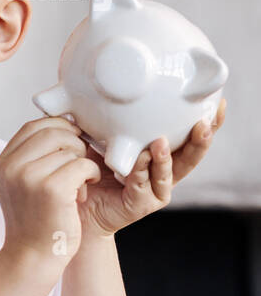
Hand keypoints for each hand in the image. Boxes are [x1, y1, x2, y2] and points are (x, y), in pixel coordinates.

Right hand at [0, 115, 102, 271]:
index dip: (58, 127)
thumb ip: (31, 157)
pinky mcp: (51, 189)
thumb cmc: (34, 220)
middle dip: (74, 143)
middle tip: (79, 163)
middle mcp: (11, 166)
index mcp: (2, 163)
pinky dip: (91, 174)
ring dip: (84, 162)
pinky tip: (85, 188)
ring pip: (70, 148)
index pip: (33, 126)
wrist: (33, 255)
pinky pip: (82, 165)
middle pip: (53, 132)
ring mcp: (29, 177)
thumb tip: (61, 125)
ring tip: (79, 181)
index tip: (72, 140)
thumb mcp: (21, 184)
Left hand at [77, 97, 225, 238]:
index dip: (208, 124)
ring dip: (166, 156)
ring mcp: (156, 191)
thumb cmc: (93, 169)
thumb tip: (104, 91)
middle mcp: (165, 174)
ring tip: (160, 142)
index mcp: (164, 156)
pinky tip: (140, 158)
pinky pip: (142, 184)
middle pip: (191, 157)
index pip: (190, 138)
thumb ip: (111, 120)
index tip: (218, 104)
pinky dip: (140, 170)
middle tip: (203, 124)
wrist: (78, 203)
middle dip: (200, 140)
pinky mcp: (142, 204)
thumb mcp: (103, 139)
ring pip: (168, 173)